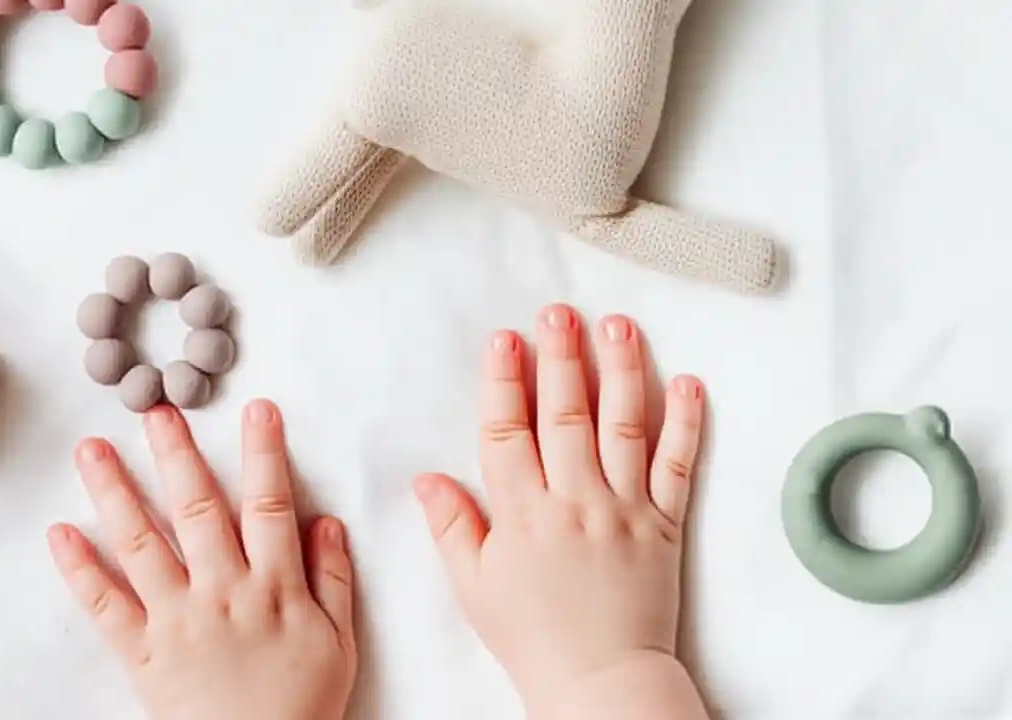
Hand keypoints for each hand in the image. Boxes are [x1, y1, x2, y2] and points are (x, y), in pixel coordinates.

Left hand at [48, 400, 356, 719]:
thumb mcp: (339, 643)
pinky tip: (60, 532)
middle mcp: (223, 591)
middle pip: (197, 508)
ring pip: (143, 543)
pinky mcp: (142, 653)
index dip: (264, 453)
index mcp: (275, 586)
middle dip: (176, 454)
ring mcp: (178, 619)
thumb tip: (326, 521)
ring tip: (92, 450)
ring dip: (115, 492)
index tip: (257, 410)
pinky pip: (106, 606)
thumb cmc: (302, 708)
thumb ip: (335, 579)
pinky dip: (80, 569)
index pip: (270, 504)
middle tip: (154, 409)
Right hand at [413, 305, 706, 717]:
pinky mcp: (665, 526)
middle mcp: (575, 502)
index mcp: (523, 515)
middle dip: (561, 357)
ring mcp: (625, 510)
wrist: (601, 683)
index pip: (508, 432)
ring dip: (621, 371)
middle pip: (566, 415)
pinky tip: (688, 384)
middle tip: (559, 312)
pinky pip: (679, 468)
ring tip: (618, 326)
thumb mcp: (474, 586)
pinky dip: (687, 425)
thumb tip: (427, 478)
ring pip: (624, 427)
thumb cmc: (531, 637)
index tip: (505, 339)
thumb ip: (452, 527)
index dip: (504, 382)